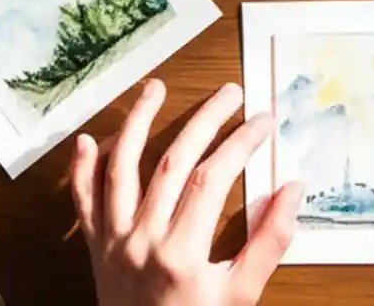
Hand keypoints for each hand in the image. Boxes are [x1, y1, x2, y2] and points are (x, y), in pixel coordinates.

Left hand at [70, 80, 302, 305]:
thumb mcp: (242, 295)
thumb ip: (269, 242)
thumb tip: (292, 191)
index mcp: (182, 253)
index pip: (213, 178)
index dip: (240, 142)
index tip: (263, 121)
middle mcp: (142, 240)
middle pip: (172, 162)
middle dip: (204, 119)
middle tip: (229, 92)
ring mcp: (113, 241)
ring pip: (121, 168)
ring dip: (137, 122)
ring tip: (155, 89)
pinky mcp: (96, 247)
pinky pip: (83, 201)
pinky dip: (82, 169)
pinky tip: (89, 139)